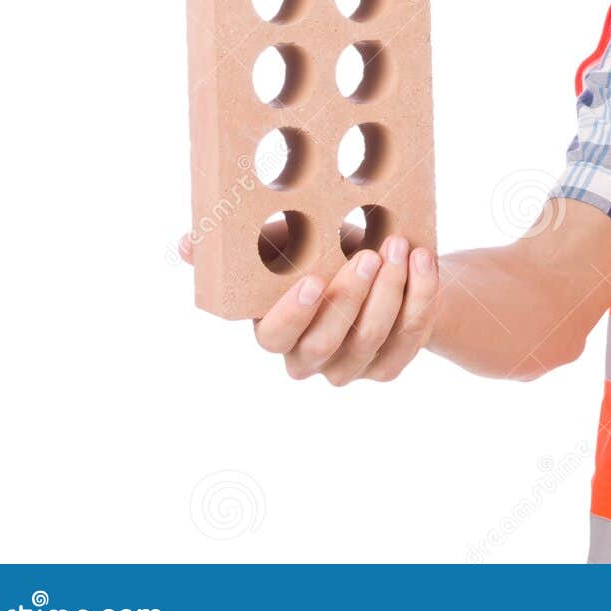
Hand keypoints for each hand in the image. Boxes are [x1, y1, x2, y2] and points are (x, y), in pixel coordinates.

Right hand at [178, 226, 439, 384]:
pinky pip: (410, 335)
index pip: (277, 337)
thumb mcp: (281, 245)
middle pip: (329, 341)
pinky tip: (423, 261)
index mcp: (277, 333)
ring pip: (373, 337)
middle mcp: (312, 359)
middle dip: (351, 297)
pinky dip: (421, 295)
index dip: (295, 313)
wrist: (384, 269)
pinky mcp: (390, 364)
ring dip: (391, 290)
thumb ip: (241, 248)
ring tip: (400, 247)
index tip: (314, 280)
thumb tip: (188, 244)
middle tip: (370, 254)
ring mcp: (353, 366)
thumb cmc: (321, 254)